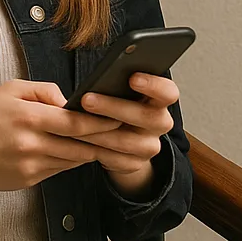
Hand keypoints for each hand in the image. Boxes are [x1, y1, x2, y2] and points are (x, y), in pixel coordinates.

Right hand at [0, 80, 125, 204]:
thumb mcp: (8, 90)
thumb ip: (42, 90)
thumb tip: (69, 101)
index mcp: (28, 117)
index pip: (77, 122)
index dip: (103, 122)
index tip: (119, 117)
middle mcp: (32, 143)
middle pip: (82, 145)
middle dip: (105, 140)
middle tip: (124, 134)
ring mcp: (31, 165)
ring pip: (73, 160)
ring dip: (89, 151)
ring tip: (103, 143)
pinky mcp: (28, 180)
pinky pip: (58, 170)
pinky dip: (68, 160)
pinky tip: (71, 151)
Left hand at [71, 72, 178, 197]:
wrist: (118, 143)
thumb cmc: (114, 107)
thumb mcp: (118, 93)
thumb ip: (115, 84)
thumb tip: (99, 77)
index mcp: (159, 101)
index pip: (168, 92)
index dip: (154, 85)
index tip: (132, 78)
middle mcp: (159, 123)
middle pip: (147, 117)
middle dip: (114, 107)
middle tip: (87, 99)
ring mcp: (149, 146)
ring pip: (127, 141)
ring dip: (97, 131)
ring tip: (73, 121)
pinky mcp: (134, 164)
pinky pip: (114, 159)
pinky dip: (93, 148)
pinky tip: (75, 139)